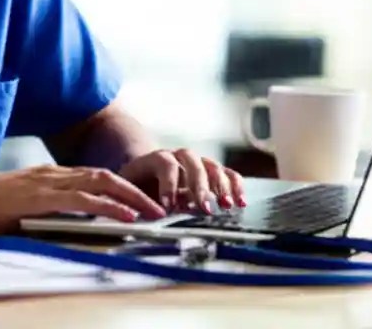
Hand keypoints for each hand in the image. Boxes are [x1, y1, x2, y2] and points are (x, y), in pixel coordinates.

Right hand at [0, 165, 167, 232]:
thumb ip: (42, 212)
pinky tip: (125, 215)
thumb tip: (66, 227)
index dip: (122, 188)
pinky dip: (108, 206)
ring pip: (100, 182)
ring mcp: (46, 182)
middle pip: (106, 175)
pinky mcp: (39, 196)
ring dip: (131, 197)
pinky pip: (82, 199)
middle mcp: (51, 174)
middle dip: (136, 190)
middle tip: (160, 207)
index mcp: (48, 176)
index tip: (142, 203)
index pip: (95, 176)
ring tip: (153, 211)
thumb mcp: (19, 208)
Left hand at [118, 148, 246, 214]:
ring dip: (221, 186)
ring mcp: (197, 161)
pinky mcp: (212, 172)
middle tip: (204, 208)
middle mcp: (179, 156)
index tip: (169, 207)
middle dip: (200, 186)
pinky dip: (236, 186)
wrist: (147, 172)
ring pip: (213, 166)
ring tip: (227, 206)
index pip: (165, 164)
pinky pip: (228, 174)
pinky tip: (241, 203)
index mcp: (156, 158)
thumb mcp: (130, 190)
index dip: (168, 185)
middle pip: (193, 162)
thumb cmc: (137, 185)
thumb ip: (137, 200)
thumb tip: (145, 217)